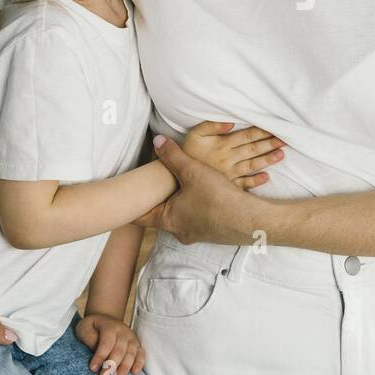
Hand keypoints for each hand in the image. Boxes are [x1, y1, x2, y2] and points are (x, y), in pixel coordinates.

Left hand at [74, 313, 144, 374]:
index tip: (93, 369)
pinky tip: (135, 373)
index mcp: (110, 326)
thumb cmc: (93, 327)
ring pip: (131, 353)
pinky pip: (141, 354)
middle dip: (112, 365)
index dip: (100, 356)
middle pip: (120, 349)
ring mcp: (132, 338)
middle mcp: (123, 331)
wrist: (106, 320)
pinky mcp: (137, 345)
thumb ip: (88, 338)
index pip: (106, 342)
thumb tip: (95, 350)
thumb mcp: (84, 327)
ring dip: (125, 367)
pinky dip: (139, 364)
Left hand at [139, 134, 267, 244]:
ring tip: (180, 185)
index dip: (131, 205)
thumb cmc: (218, 199)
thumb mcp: (192, 171)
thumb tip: (157, 140)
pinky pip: (198, 217)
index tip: (123, 199)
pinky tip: (205, 194)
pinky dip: (197, 205)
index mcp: (168, 220)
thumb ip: (173, 155)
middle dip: (159, 199)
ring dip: (180, 201)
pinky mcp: (212, 231)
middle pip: (160, 215)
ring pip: (181, 216)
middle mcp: (179, 231)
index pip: (139, 216)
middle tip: (153, 185)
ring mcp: (197, 234)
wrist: (250, 220)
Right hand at [182, 120, 284, 187]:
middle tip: (286, 139)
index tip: (277, 127)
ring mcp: (229, 174)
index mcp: (223, 145)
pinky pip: (244, 183)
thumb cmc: (187, 152)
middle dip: (270, 143)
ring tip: (281, 154)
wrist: (175, 177)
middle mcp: (229, 159)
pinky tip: (267, 177)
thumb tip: (231, 122)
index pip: (247, 136)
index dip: (263, 131)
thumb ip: (212, 125)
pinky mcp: (227, 185)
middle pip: (254, 149)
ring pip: (252, 165)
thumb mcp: (195, 133)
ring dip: (267, 160)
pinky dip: (256, 181)